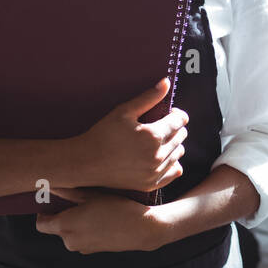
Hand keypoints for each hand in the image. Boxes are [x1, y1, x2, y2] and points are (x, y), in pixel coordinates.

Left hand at [35, 186, 167, 253]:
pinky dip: (86, 230)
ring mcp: (82, 248)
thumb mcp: (91, 195)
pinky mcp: (93, 251)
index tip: (51, 203)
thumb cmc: (117, 208)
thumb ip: (68, 192)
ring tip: (92, 209)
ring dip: (75, 223)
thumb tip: (51, 186)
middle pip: (56, 228)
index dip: (43, 213)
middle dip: (62, 216)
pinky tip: (101, 219)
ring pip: (70, 233)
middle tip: (76, 201)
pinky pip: (82, 238)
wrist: (142, 228)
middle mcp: (70, 241)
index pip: (41, 224)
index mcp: (65, 226)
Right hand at [72, 78, 187, 191]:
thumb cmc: (103, 134)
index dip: (177, 114)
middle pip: (181, 137)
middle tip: (161, 125)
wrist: (86, 162)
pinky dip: (172, 163)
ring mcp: (155, 172)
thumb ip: (148, 97)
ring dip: (173, 145)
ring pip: (179, 154)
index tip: (170, 113)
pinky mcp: (150, 184)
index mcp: (153, 136)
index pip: (180, 121)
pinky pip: (174, 172)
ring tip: (158, 141)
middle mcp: (157, 156)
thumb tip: (166, 82)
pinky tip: (160, 157)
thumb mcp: (124, 111)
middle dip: (175, 128)